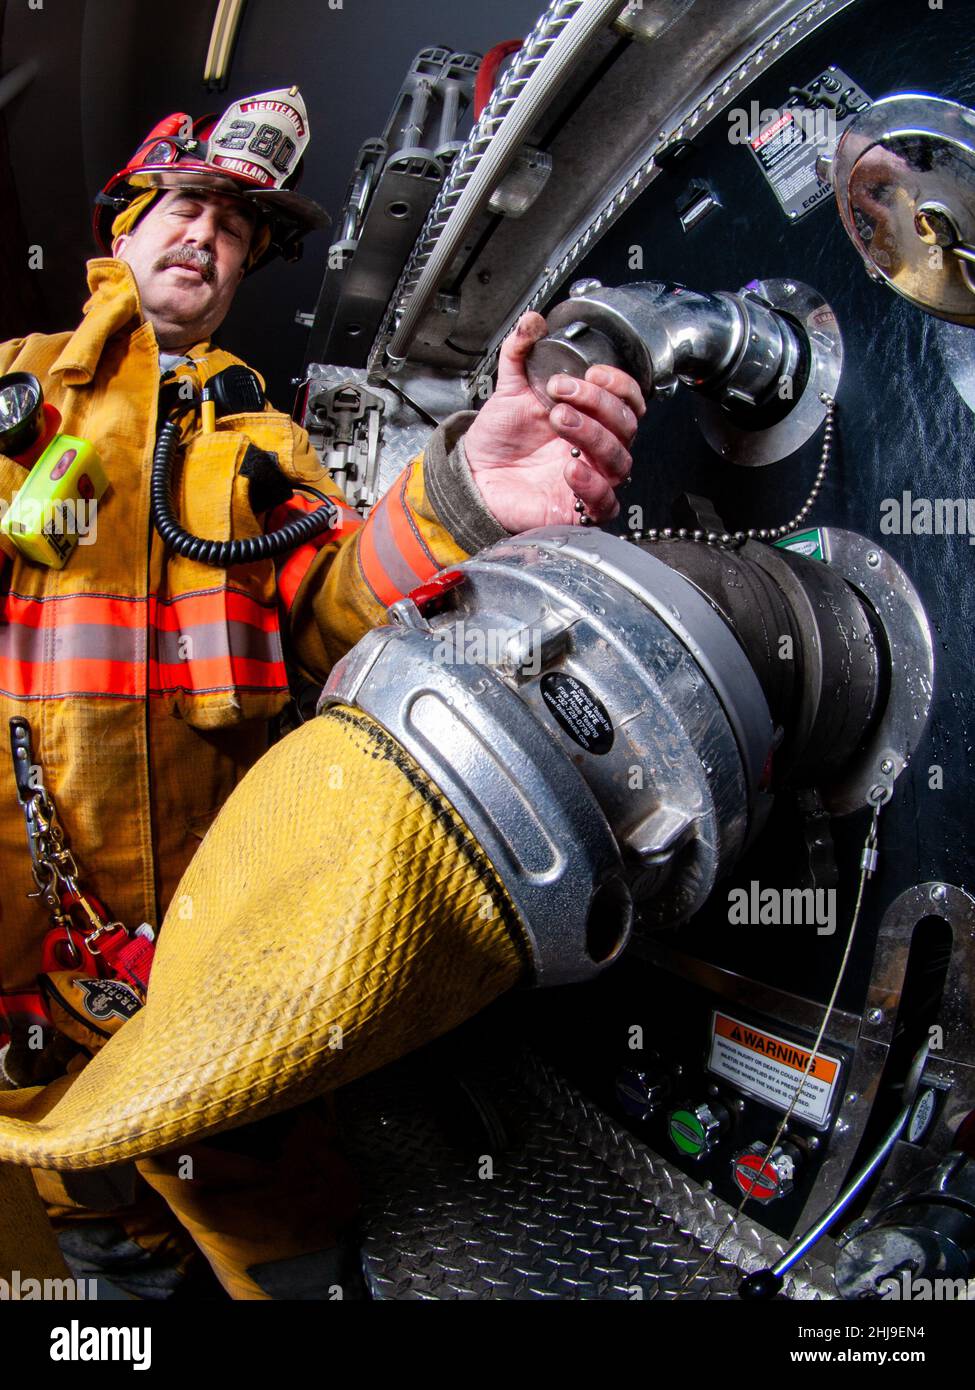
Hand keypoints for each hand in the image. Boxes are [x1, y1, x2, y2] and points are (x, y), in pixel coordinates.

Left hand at [463, 311, 644, 532]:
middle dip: (597, 403)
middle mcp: (595, 448)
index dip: (619, 385)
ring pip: (620, 459)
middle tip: (560, 394)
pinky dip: (593, 485)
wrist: (473, 477)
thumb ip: (520, 353)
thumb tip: (532, 321)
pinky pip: (605, 503)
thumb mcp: (508, 389)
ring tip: (559, 420)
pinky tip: (571, 469)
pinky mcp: (578, 510)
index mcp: (589, 418)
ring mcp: (590, 479)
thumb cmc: (498, 440)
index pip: (628, 401)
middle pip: (627, 426)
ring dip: (593, 434)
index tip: (592, 373)